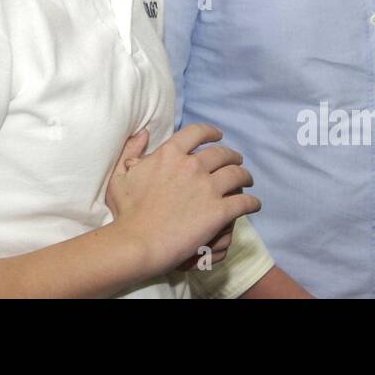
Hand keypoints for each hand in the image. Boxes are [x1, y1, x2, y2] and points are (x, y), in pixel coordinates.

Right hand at [105, 124, 259, 275]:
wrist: (137, 242)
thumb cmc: (125, 212)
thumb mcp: (120, 175)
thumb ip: (131, 150)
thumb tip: (143, 132)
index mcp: (169, 154)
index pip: (196, 133)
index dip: (210, 132)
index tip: (217, 135)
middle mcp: (191, 165)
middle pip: (221, 153)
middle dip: (231, 155)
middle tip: (235, 160)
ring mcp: (207, 188)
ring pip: (237, 174)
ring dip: (245, 176)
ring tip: (247, 180)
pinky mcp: (219, 211)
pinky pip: (244, 202)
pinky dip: (252, 202)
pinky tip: (254, 205)